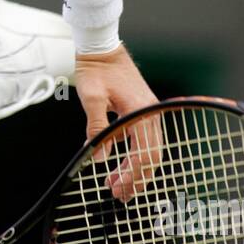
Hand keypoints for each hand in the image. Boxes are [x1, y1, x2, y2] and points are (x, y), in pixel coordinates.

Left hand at [74, 44, 160, 200]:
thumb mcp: (92, 98)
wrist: (102, 48)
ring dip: (134, 168)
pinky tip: (117, 163)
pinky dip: (132, 153)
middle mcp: (150, 112)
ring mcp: (148, 111)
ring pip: (149, 148)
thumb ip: (97, 128)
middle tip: (120, 195)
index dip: (131, 174)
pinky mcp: (141, 110)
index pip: (142, 153)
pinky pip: (142, 138)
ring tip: (118, 184)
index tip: (117, 188)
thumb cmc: (97, 69)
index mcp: (141, 111)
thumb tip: (98, 156)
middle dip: (136, 178)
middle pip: (150, 155)